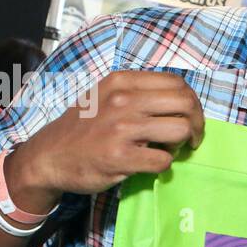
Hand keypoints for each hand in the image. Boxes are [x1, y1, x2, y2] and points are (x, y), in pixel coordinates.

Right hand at [6, 70, 205, 209]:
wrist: (48, 156)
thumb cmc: (83, 127)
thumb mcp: (106, 95)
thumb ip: (138, 92)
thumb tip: (180, 99)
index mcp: (122, 82)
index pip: (177, 83)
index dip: (192, 103)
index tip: (188, 118)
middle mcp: (123, 100)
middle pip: (186, 104)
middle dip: (197, 124)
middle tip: (191, 138)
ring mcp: (122, 129)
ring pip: (181, 130)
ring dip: (182, 144)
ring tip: (169, 149)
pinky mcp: (120, 157)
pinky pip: (164, 160)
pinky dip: (163, 165)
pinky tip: (149, 163)